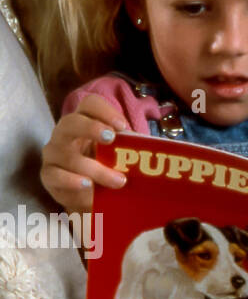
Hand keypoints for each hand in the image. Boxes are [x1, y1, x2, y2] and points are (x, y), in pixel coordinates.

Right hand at [41, 95, 129, 213]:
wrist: (89, 194)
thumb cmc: (107, 164)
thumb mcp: (120, 153)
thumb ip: (129, 145)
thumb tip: (149, 145)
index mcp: (85, 121)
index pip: (89, 104)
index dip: (104, 111)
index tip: (122, 126)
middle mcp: (65, 133)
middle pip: (70, 122)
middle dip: (91, 128)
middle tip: (111, 138)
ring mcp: (53, 154)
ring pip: (67, 155)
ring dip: (96, 168)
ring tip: (119, 181)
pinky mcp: (48, 175)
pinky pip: (55, 175)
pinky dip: (72, 180)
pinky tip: (88, 185)